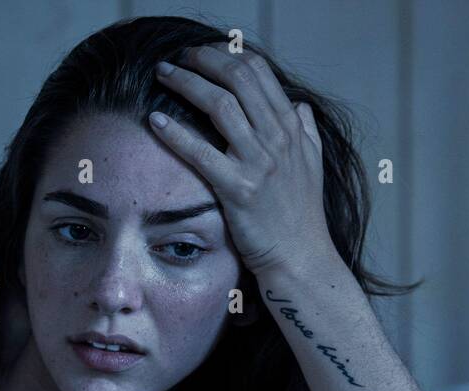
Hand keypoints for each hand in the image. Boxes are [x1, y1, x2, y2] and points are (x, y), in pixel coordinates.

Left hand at [150, 45, 337, 274]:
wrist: (302, 259)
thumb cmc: (303, 216)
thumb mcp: (314, 166)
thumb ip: (307, 132)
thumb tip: (299, 107)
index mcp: (292, 129)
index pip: (258, 72)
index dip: (226, 55)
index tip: (204, 54)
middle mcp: (277, 139)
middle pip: (237, 78)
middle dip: (202, 60)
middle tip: (178, 58)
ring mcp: (259, 163)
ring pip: (219, 104)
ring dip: (185, 82)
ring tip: (162, 75)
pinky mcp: (239, 190)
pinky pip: (201, 152)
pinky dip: (175, 132)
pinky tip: (155, 120)